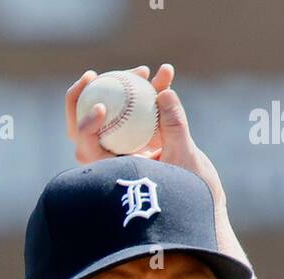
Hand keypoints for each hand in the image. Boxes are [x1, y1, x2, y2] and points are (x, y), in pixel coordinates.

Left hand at [66, 64, 225, 206]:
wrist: (201, 202)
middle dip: (82, 98)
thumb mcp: (184, 160)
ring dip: (124, 86)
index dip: (85, 127)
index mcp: (111, 173)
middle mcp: (112, 159)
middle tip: (93, 76)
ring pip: (112, 113)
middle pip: (84, 128)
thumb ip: (174, 126)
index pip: (87, 149)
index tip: (102, 109)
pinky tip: (167, 73)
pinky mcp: (141, 135)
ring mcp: (125, 146)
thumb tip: (163, 94)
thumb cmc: (189, 192)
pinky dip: (151, 91)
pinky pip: (138, 109)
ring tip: (146, 71)